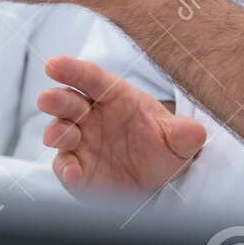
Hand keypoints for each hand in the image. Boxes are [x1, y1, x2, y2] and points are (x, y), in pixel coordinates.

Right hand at [37, 56, 205, 196]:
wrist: (157, 179)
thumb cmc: (162, 147)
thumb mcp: (180, 141)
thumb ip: (185, 134)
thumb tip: (197, 132)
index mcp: (114, 96)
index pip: (90, 78)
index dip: (71, 70)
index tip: (54, 65)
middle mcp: (92, 116)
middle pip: (68, 101)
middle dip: (56, 99)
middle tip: (46, 99)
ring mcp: (81, 142)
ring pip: (60, 131)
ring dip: (56, 132)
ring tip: (60, 136)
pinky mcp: (77, 168)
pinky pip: (65, 166)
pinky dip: (65, 169)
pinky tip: (73, 172)